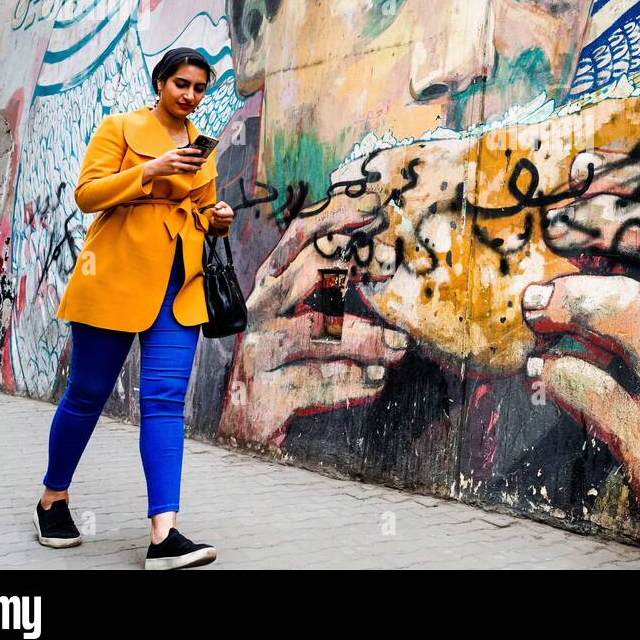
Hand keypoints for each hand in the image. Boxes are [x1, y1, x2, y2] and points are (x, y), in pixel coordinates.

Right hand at [145, 145, 204, 180]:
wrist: (154, 167)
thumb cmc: (164, 159)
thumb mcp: (170, 153)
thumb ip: (179, 153)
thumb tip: (190, 153)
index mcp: (174, 152)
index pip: (186, 150)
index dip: (194, 150)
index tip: (200, 151)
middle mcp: (174, 158)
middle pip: (189, 159)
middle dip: (198, 160)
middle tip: (204, 160)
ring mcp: (174, 165)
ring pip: (188, 166)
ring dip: (196, 167)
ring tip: (200, 167)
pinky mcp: (174, 171)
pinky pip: (184, 172)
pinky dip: (190, 171)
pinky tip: (194, 171)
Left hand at [207, 200, 233, 230]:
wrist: (224, 213)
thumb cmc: (223, 208)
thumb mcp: (222, 204)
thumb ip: (220, 204)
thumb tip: (216, 207)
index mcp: (231, 213)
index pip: (222, 214)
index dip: (216, 212)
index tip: (214, 210)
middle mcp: (230, 220)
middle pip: (219, 219)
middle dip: (215, 215)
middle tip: (214, 212)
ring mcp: (227, 224)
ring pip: (216, 222)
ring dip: (214, 218)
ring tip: (215, 215)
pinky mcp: (223, 227)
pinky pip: (215, 225)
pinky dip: (213, 221)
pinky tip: (215, 218)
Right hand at [218, 186, 407, 448]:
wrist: (240, 433)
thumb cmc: (282, 368)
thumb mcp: (302, 324)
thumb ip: (331, 292)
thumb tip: (382, 258)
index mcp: (270, 289)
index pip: (299, 238)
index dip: (335, 217)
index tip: (373, 207)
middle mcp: (258, 314)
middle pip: (304, 273)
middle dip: (348, 263)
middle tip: (389, 261)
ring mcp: (256, 353)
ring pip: (315, 333)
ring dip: (363, 337)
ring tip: (399, 345)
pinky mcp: (263, 396)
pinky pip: (313, 382)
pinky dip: (349, 382)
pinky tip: (376, 380)